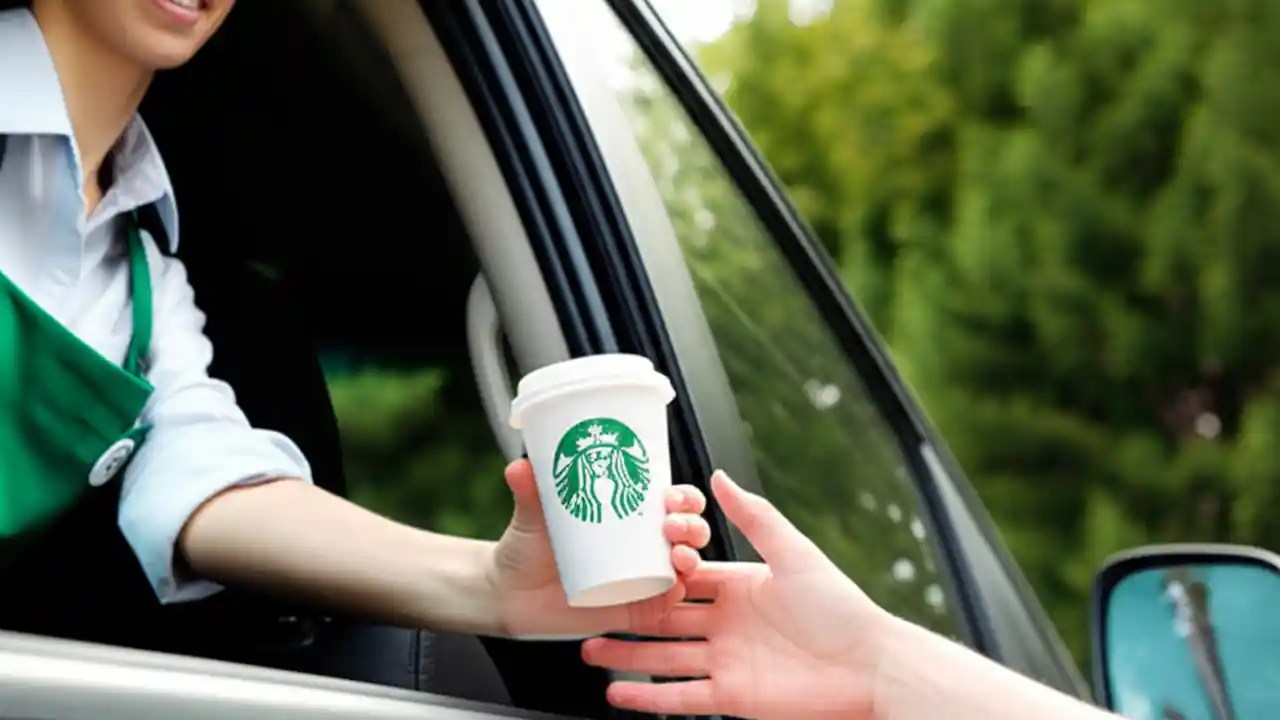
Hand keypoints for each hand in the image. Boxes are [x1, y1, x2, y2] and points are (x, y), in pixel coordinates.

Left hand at [489, 460, 711, 637]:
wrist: (511, 594)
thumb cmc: (529, 547)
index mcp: (632, 515)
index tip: (669, 497)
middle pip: (689, 531)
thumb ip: (529, 491)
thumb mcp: (533, 516)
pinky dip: (675, 595)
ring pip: (684, 566)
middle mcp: (645, 545)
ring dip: (691, 558)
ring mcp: (644, 578)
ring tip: (677, 556)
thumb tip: (519, 466)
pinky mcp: (635, 609)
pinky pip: (665, 604)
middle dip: (692, 526)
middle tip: (672, 526)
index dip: (685, 497)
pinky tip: (674, 588)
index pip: (675, 500)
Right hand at [580, 471, 888, 719]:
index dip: (653, 570)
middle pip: (665, 618)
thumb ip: (755, 516)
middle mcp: (727, 624)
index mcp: (740, 587)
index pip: (685, 577)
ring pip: (664, 658)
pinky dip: (648, 697)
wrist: (870, 666)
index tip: (618, 559)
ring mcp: (727, 662)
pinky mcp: (732, 697)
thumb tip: (718, 477)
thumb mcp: (793, 553)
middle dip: (627, 614)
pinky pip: (681, 697)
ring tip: (589, 648)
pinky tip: (617, 693)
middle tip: (588, 607)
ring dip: (626, 656)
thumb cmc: (841, 608)